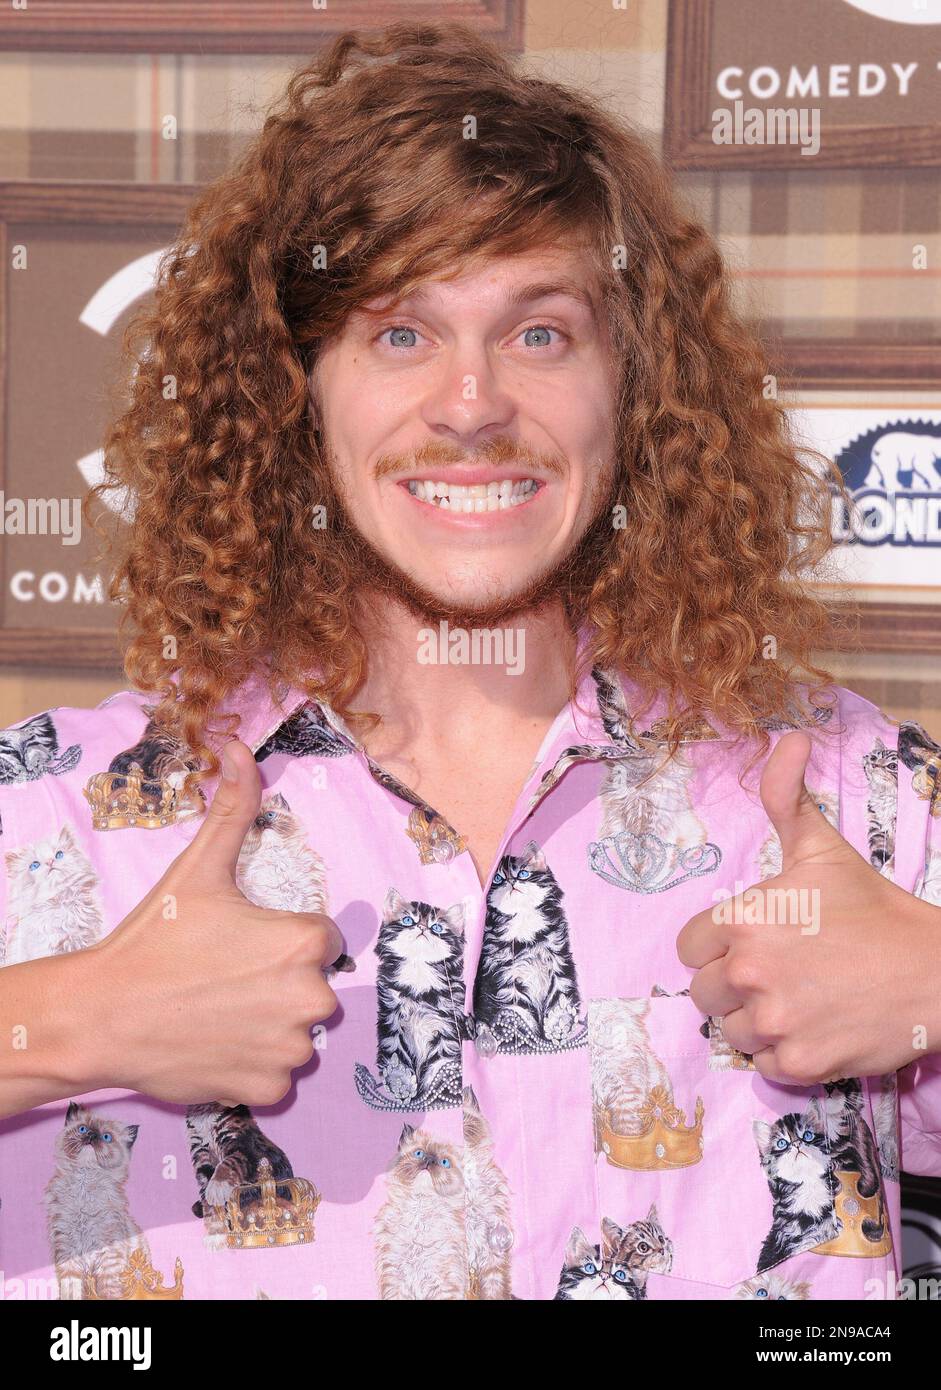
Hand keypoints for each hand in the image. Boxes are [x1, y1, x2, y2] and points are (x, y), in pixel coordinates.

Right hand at [78, 739, 342, 1105]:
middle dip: (278, 982)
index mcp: (303, 942)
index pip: (321, 938)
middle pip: (313, 986)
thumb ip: (233, 807)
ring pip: (297, 1031)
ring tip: (216, 1010)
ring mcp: (292, 1049)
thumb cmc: (154, 940)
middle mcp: (311, 998)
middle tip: (222, 978)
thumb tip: (239, 748)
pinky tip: (215, 1043)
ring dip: (269, 1024)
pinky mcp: (269, 1088)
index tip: (240, 943)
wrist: (104, 1015)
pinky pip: (278, 1075)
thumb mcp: (198, 868)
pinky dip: (253, 1064)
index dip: (280, 938)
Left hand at [676, 730, 939, 1082]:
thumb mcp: (821, 846)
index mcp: (742, 919)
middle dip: (735, 988)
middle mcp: (748, 971)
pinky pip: (763, 1066)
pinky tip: (815, 1027)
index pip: (689, 948)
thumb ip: (785, 795)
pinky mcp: (800, 1062)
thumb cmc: (871, 907)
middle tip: (782, 975)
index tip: (753, 946)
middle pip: (704, 994)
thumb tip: (789, 738)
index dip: (717, 948)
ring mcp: (775, 1020)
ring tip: (800, 1000)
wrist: (935, 970)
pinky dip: (784, 1054)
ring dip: (758, 1023)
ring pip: (732, 1033)